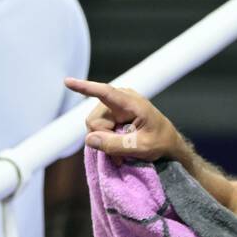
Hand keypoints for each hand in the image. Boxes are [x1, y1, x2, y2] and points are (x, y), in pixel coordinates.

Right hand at [64, 77, 185, 162]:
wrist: (169, 142)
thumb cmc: (160, 142)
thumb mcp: (141, 147)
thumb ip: (116, 144)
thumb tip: (89, 139)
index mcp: (130, 102)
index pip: (104, 93)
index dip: (85, 88)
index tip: (67, 82)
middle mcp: (119, 100)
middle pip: (94, 121)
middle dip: (102, 139)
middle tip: (120, 154)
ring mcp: (114, 106)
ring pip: (93, 127)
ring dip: (105, 142)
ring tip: (122, 152)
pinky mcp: (112, 114)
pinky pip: (98, 129)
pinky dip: (106, 141)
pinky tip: (118, 150)